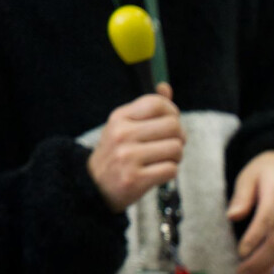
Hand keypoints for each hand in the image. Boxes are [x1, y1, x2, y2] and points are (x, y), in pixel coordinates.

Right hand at [86, 86, 182, 211]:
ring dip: (176, 157)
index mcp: (120, 117)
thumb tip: (165, 87)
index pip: (157, 103)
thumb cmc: (118, 154)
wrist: (94, 186)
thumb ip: (147, 108)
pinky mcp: (135, 179)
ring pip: (176, 148)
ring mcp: (128, 157)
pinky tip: (158, 173)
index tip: (171, 124)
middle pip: (173, 126)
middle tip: (171, 145)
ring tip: (163, 160)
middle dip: (179, 137)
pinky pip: (171, 170)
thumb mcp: (124, 126)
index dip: (173, 113)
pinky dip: (170, 172)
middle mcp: (122, 134)